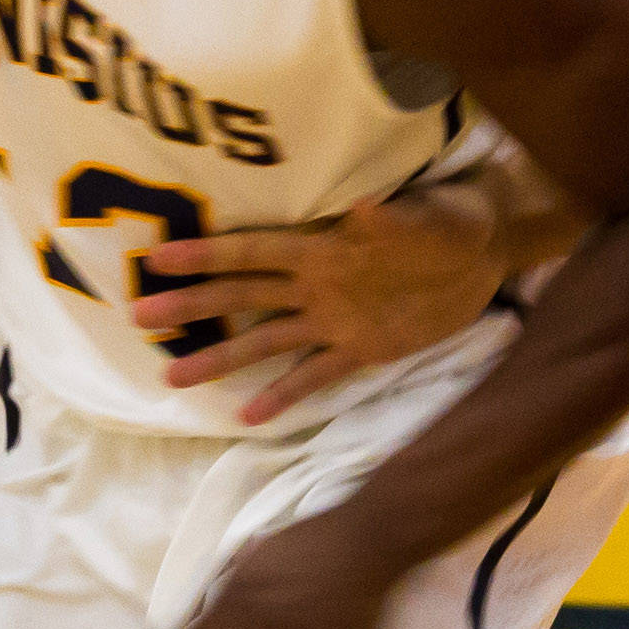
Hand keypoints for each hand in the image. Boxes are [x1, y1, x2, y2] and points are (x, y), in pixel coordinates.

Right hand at [133, 192, 508, 425]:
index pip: (254, 251)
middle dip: (192, 306)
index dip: (207, 255)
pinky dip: (285, 396)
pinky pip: (315, 376)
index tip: (158, 259)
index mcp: (325, 247)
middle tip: (140, 317)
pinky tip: (248, 419)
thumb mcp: (434, 218)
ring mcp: (333, 320)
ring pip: (265, 343)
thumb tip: (365, 208)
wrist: (489, 256)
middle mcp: (317, 284)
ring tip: (174, 379)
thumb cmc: (456, 220)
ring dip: (221, 359)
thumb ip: (397, 222)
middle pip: (242, 298)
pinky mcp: (360, 350)